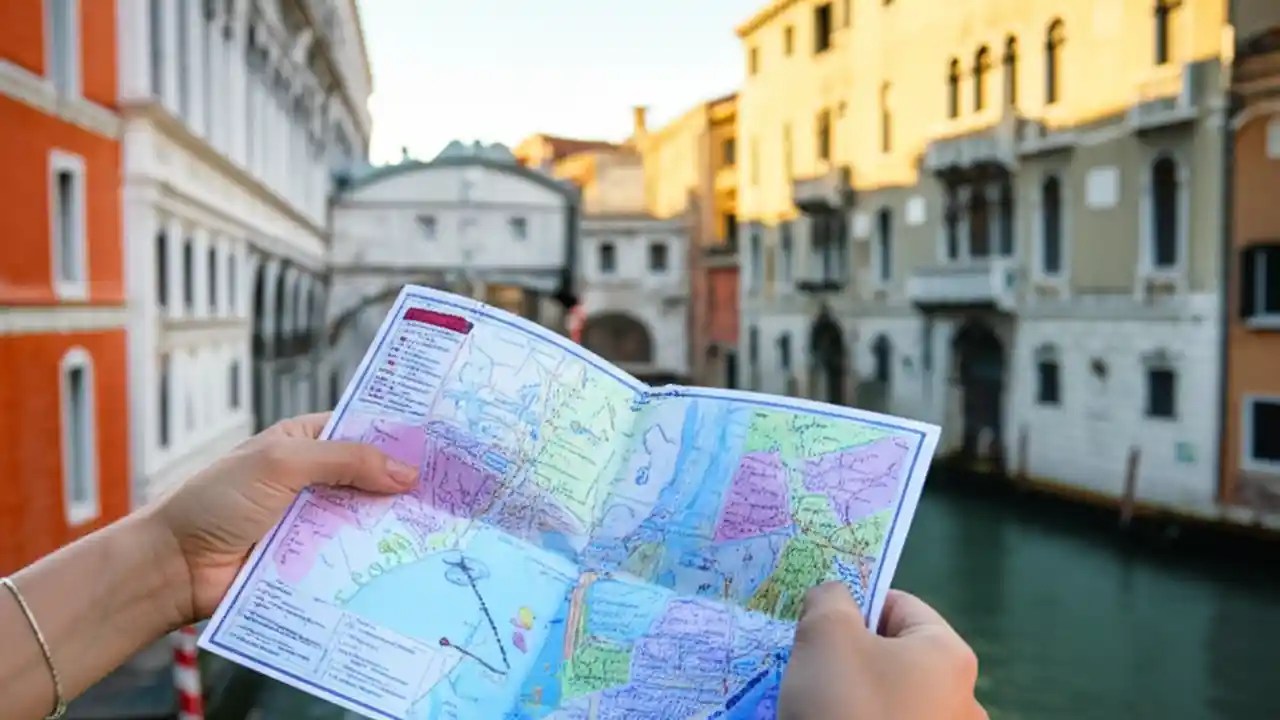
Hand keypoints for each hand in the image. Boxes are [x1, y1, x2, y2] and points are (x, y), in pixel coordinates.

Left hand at [146, 413, 417, 623]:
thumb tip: (406, 471)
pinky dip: (374, 562)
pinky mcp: (311, 563)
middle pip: (372, 480)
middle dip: (405, 488)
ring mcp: (313, 523)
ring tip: (443, 531)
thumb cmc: (216, 502)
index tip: (443, 447)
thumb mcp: (283, 464)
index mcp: (304, 443)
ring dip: (394, 528)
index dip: (399, 438)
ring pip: (366, 522)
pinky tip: (410, 563)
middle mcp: (312, 481)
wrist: (175, 567)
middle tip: (454, 495)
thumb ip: (345, 461)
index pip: (362, 432)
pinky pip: (350, 560)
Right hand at [779, 583, 985, 719]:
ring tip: (810, 706)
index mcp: (949, 656)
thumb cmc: (845, 707)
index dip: (853, 606)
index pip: (898, 605)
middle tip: (809, 665)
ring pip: (890, 700)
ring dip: (850, 697)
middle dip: (849, 657)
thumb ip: (829, 600)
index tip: (816, 626)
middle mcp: (962, 700)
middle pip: (894, 656)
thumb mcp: (825, 635)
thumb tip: (834, 597)